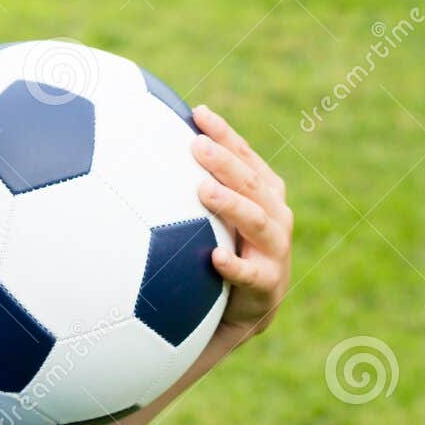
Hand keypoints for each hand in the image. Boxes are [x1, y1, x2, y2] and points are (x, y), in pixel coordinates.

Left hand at [190, 104, 292, 346]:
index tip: (198, 114)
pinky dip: (234, 265)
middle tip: (197, 146)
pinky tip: (214, 257)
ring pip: (257, 221)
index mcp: (264, 193)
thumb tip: (148, 147)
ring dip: (231, 203)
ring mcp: (275, 250)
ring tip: (203, 191)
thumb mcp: (217, 216)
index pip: (245, 157)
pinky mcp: (268, 285)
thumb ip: (195, 185)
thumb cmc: (228, 250)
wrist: (248, 310)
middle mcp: (275, 216)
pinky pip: (251, 274)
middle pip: (251, 182)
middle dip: (226, 161)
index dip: (225, 134)